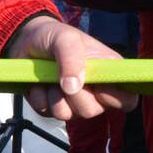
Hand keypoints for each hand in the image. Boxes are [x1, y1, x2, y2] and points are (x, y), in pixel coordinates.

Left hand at [7, 16, 136, 119]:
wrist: (25, 41)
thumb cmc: (53, 37)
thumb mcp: (66, 38)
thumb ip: (73, 58)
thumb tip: (74, 88)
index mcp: (108, 75)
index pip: (127, 100)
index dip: (116, 99)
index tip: (99, 87)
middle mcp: (94, 93)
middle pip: (92, 110)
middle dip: (74, 95)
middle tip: (64, 76)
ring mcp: (72, 102)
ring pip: (67, 115)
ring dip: (54, 96)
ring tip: (49, 76)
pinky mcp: (51, 107)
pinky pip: (46, 112)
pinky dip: (39, 96)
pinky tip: (39, 83)